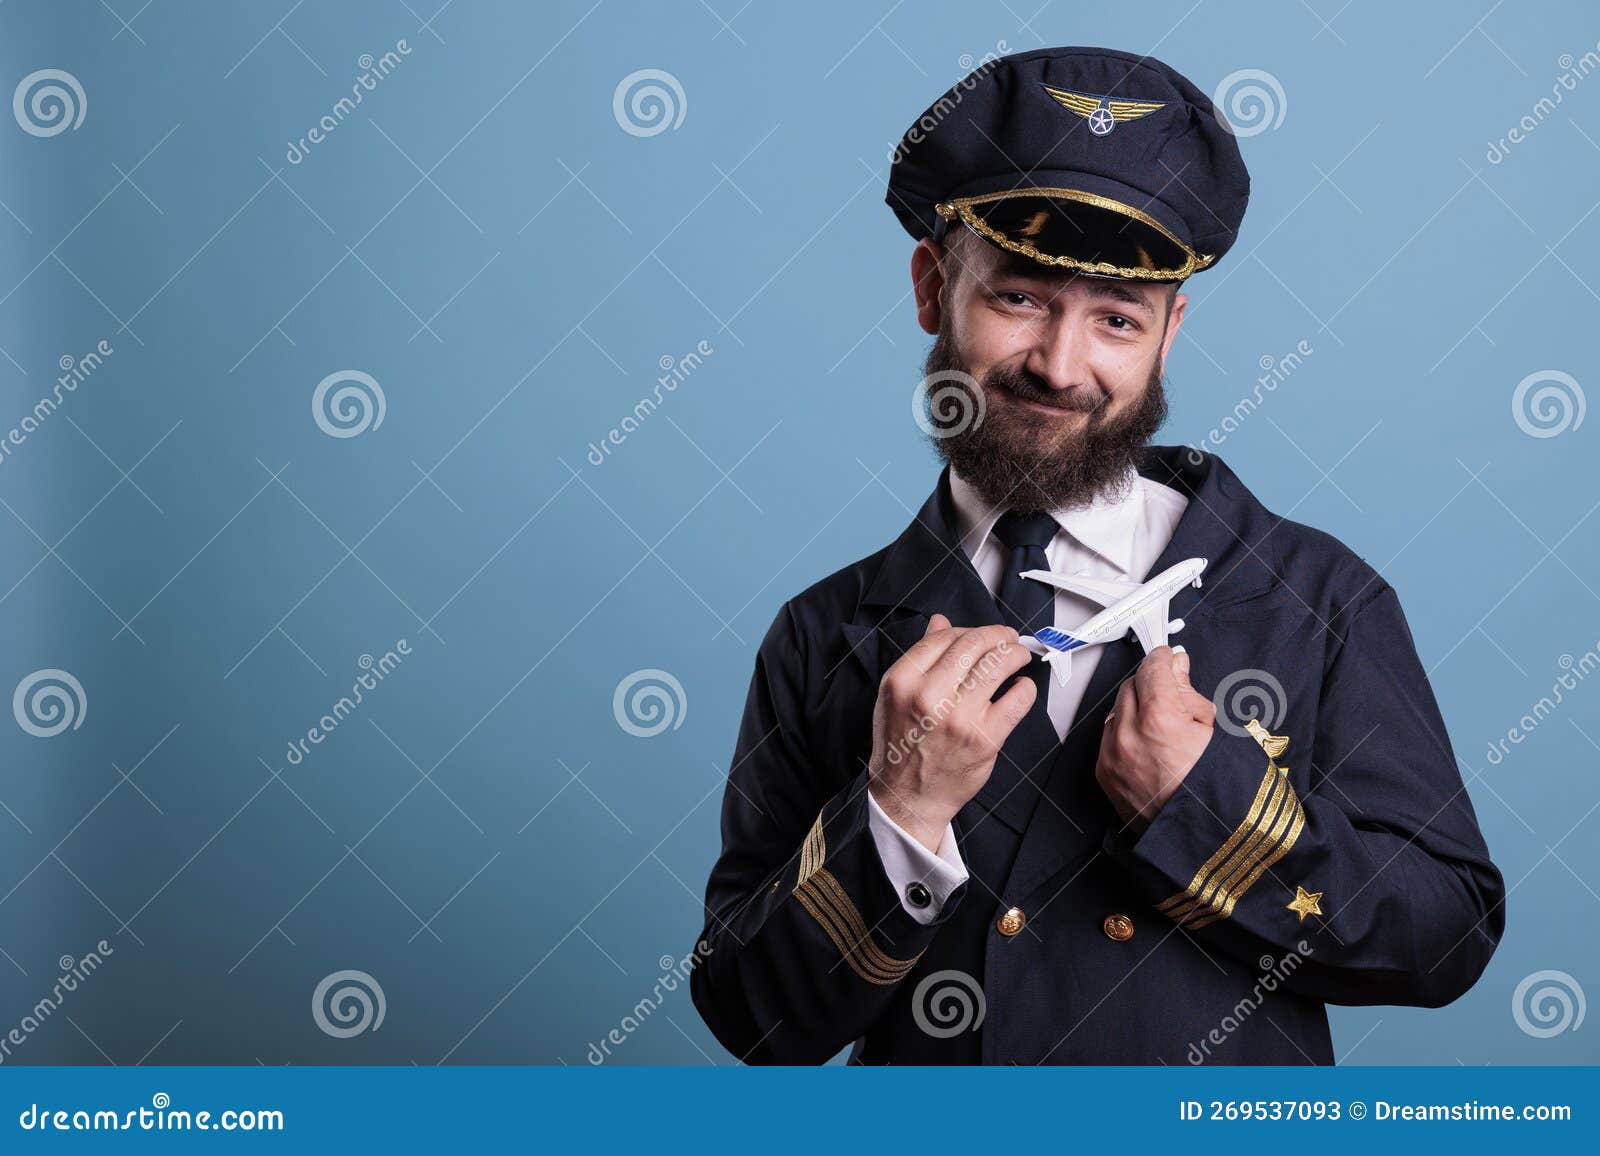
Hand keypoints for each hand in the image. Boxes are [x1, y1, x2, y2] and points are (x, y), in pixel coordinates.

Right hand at [867, 613, 1035, 851]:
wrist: (907, 795)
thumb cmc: (902, 744)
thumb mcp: (896, 695)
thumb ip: (920, 657)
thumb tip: (940, 623)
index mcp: (903, 680)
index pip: (944, 637)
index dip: (967, 628)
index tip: (980, 634)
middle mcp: (929, 696)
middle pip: (974, 644)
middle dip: (997, 635)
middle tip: (1006, 637)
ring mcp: (960, 717)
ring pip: (999, 665)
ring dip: (1015, 653)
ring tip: (1018, 655)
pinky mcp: (985, 738)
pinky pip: (1018, 700)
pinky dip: (1025, 687)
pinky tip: (1021, 687)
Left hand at [1095, 645, 1215, 831]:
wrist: (1202, 835)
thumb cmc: (1215, 787)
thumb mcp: (1216, 730)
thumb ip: (1189, 693)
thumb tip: (1176, 667)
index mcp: (1159, 718)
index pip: (1152, 669)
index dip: (1163, 659)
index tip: (1169, 657)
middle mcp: (1128, 734)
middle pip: (1131, 686)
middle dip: (1150, 683)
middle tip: (1170, 691)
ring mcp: (1112, 755)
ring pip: (1117, 710)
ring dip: (1135, 707)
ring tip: (1162, 723)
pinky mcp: (1104, 772)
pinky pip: (1109, 737)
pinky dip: (1124, 733)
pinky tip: (1148, 744)